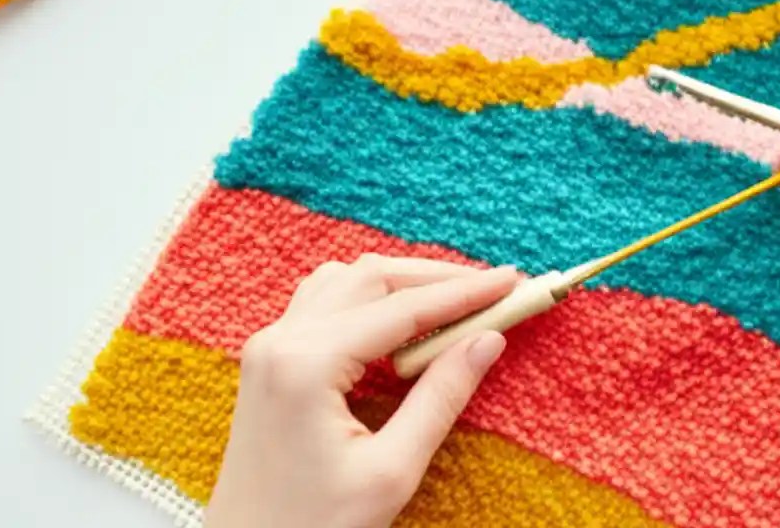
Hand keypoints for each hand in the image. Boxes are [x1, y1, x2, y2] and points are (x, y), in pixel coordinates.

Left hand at [204, 256, 517, 527]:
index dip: (463, 292)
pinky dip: (369, 299)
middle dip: (436, 278)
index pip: (402, 308)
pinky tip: (401, 322)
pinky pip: (323, 303)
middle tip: (493, 289)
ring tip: (454, 301)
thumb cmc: (312, 527)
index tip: (511, 282)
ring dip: (402, 282)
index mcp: (306, 364)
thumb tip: (488, 340)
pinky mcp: (269, 361)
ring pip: (345, 281)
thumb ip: (441, 397)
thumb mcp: (391, 471)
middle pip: (370, 278)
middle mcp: (280, 341)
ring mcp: (268, 348)